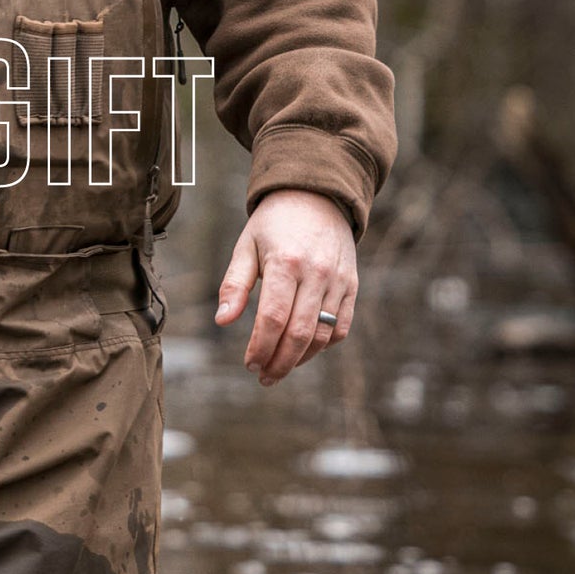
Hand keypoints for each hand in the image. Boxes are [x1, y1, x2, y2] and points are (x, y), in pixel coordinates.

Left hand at [215, 189, 357, 385]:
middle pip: (300, 333)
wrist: (317, 196)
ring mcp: (339, 281)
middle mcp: (317, 273)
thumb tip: (222, 321)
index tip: (249, 364)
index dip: (261, 347)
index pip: (274, 318)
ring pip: (322, 335)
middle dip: (280, 362)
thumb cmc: (273, 224)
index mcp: (286, 263)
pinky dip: (323, 345)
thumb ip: (234, 284)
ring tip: (279, 369)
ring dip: (300, 359)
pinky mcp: (352, 286)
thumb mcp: (246, 246)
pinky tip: (303, 351)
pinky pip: (341, 326)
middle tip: (263, 376)